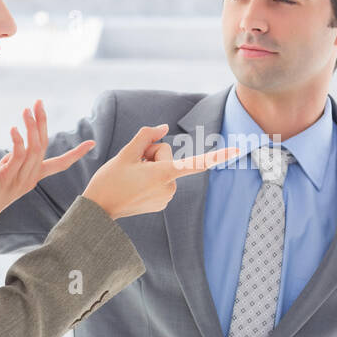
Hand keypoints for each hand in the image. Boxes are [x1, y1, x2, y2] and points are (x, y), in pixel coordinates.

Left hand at [0, 100, 95, 240]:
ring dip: (31, 127)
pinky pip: (18, 156)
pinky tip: (14, 129)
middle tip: (38, 102)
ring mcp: (20, 180)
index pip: (60, 164)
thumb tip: (18, 147)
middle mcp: (31, 179)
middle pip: (44, 146)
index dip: (76, 154)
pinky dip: (18, 140)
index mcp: (34, 178)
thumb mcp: (3, 174)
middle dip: (42, 122)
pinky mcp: (7, 179)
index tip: (92, 143)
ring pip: (34, 149)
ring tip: (26, 110)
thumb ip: (12, 161)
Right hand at [81, 123, 238, 218]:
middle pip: (166, 156)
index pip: (197, 163)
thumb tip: (164, 127)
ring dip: (149, 167)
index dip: (218, 156)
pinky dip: (148, 179)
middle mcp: (170, 187)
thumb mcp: (125, 153)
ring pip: (164, 169)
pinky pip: (160, 181)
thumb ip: (147, 135)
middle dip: (151, 155)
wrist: (98, 210)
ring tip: (131, 178)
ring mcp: (166, 197)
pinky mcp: (161, 203)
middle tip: (132, 166)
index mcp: (164, 174)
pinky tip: (134, 186)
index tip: (238, 151)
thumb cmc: (109, 180)